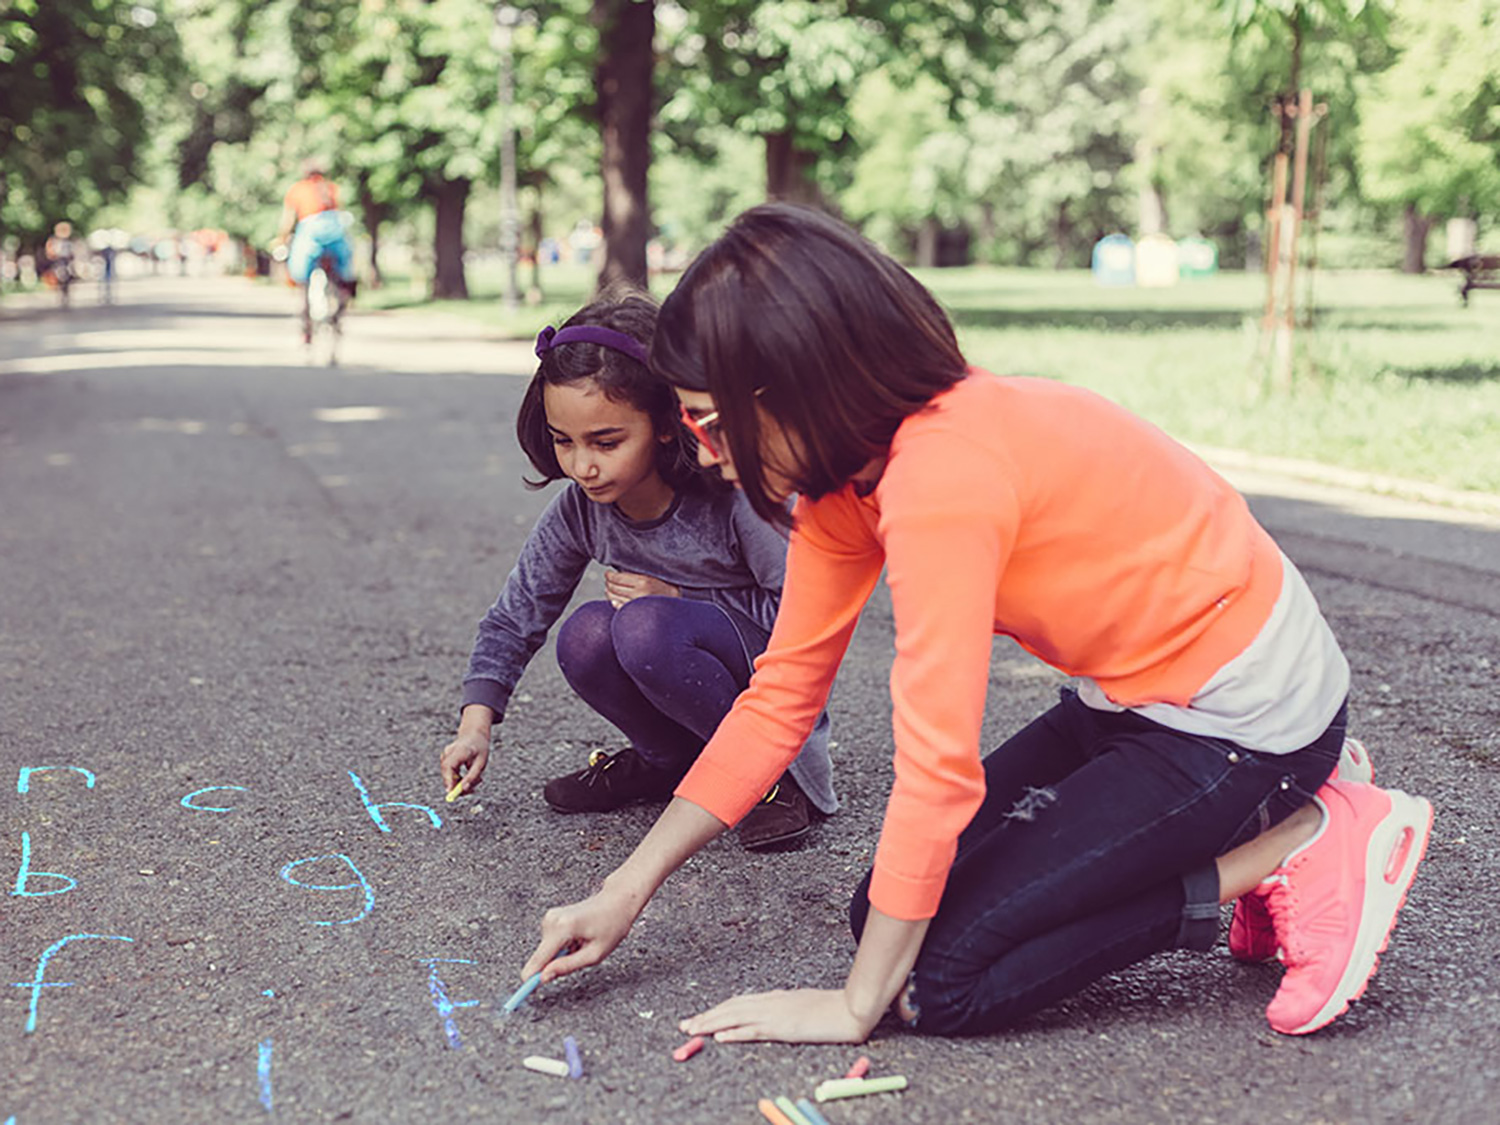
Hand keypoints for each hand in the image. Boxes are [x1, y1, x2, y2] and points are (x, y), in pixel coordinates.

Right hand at [440, 727, 490, 795]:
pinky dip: (459, 778)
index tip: (450, 792)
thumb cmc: (480, 747)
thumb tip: (463, 790)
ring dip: (461, 782)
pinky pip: (450, 773)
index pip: (449, 766)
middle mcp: (449, 752)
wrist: (474, 733)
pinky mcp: (445, 759)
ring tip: (478, 779)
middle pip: (447, 773)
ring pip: (449, 775)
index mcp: (460, 750)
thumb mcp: (481, 763)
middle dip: (457, 785)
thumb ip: (472, 776)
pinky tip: (471, 775)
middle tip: (472, 791)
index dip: (448, 779)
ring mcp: (445, 755)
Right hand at [521, 883, 643, 983]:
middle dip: (556, 964)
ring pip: (547, 951)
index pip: (539, 959)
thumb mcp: (594, 954)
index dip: (531, 977)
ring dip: (562, 954)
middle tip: (581, 955)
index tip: (525, 992)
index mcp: (563, 928)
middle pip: (542, 957)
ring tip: (582, 943)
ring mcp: (549, 917)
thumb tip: (543, 977)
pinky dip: (563, 946)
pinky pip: (551, 943)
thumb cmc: (611, 926)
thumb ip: (567, 967)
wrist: (616, 902)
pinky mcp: (550, 918)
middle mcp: (552, 920)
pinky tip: (578, 937)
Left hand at [604, 569, 678, 608]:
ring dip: (609, 592)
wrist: (676, 604)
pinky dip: (614, 602)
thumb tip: (618, 571)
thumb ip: (637, 573)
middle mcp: (639, 594)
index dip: (609, 575)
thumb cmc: (666, 587)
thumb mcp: (653, 575)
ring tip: (610, 589)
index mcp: (643, 581)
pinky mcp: (636, 613)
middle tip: (608, 580)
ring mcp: (636, 605)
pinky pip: (619, 607)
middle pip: (613, 588)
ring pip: (613, 598)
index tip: (608, 573)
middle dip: (608, 583)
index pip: (617, 578)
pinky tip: (615, 599)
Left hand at [679, 988, 874, 1044]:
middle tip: (685, 1025)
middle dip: (706, 1016)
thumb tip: (771, 1014)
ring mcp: (777, 1014)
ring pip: (737, 1017)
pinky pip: (755, 1030)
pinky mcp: (785, 1027)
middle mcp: (772, 1002)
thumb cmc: (833, 1009)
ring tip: (693, 1030)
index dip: (718, 1009)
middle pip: (732, 1008)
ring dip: (712, 1023)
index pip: (739, 1002)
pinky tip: (721, 1037)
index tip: (700, 1016)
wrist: (852, 1008)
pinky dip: (736, 1032)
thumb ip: (785, 1008)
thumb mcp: (804, 1005)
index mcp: (776, 998)